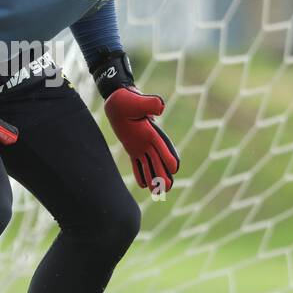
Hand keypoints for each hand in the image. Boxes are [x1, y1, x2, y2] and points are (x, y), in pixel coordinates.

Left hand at [90, 49, 178, 192]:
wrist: (118, 99)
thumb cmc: (127, 99)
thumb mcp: (138, 100)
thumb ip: (150, 103)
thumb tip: (160, 107)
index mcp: (151, 132)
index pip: (162, 146)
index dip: (168, 156)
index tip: (174, 168)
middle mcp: (148, 141)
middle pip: (158, 160)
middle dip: (163, 173)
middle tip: (168, 188)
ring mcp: (140, 145)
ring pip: (149, 165)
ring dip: (154, 177)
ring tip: (159, 193)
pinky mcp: (132, 148)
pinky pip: (138, 164)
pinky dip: (141, 173)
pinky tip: (143, 185)